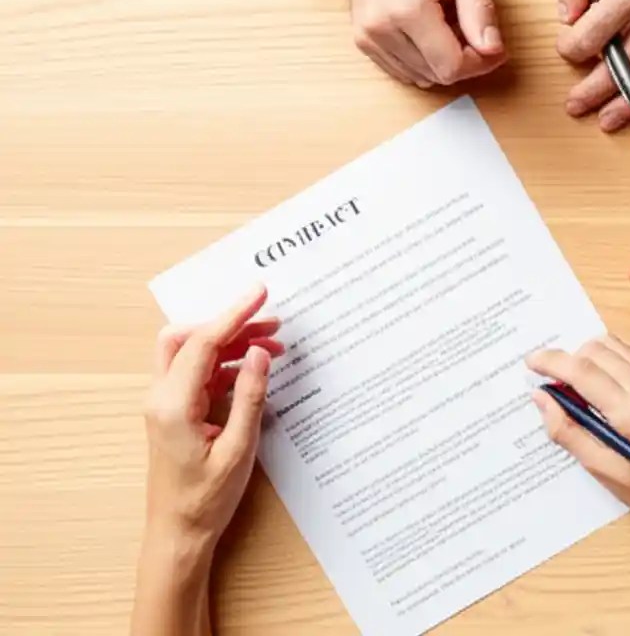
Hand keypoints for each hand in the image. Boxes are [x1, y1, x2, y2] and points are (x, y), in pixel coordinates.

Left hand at [142, 284, 283, 549]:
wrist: (178, 532)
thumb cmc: (206, 499)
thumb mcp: (238, 449)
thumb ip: (249, 396)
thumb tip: (258, 353)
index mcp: (173, 404)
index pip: (202, 342)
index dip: (234, 313)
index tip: (260, 293)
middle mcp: (161, 397)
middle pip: (186, 336)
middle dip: (228, 322)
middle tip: (270, 322)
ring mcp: (164, 403)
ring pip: (191, 352)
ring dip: (229, 342)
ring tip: (272, 344)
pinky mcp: (174, 411)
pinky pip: (196, 372)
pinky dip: (224, 361)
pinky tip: (253, 368)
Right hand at [327, 0, 505, 88]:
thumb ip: (479, 9)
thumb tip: (492, 50)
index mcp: (409, 10)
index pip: (452, 67)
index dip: (480, 64)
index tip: (493, 48)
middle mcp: (382, 29)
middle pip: (439, 75)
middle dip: (465, 61)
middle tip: (474, 31)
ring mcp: (369, 38)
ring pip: (422, 78)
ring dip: (443, 61)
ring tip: (448, 24)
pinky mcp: (363, 42)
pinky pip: (404, 72)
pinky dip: (424, 61)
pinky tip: (429, 33)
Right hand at [526, 336, 629, 525]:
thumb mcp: (604, 471)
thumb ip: (568, 431)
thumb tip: (542, 398)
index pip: (582, 370)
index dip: (551, 361)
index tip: (531, 363)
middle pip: (595, 350)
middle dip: (568, 359)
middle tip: (553, 383)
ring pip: (614, 347)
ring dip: (588, 358)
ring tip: (577, 386)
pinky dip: (610, 362)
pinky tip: (603, 387)